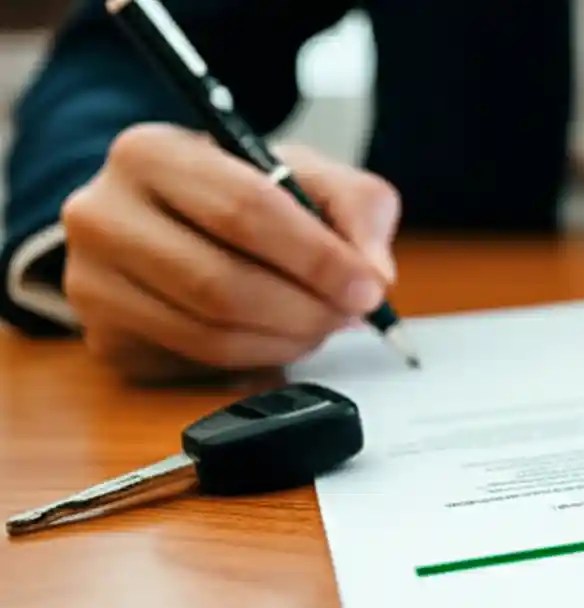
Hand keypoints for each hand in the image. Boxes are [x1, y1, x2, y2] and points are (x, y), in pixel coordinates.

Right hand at [61, 124, 399, 381]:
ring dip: (286, 340)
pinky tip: (281, 337)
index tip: (367, 287)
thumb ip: (357, 207)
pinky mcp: (106, 337)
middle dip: (305, 309)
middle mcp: (102, 214)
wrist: (174, 216)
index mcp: (150, 152)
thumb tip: (374, 273)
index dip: (317, 258)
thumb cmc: (244, 191)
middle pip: (221, 283)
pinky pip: (197, 364)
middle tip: (350, 315)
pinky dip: (257, 360)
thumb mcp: (308, 175)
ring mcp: (93, 281)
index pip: (243, 211)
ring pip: (209, 333)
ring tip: (322, 324)